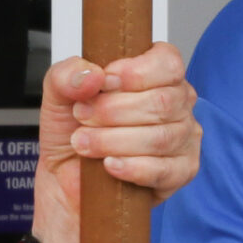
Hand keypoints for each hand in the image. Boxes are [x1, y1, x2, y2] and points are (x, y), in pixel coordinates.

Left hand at [33, 44, 200, 242]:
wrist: (65, 180)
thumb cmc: (72, 134)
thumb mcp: (57, 96)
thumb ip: (66, 75)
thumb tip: (92, 75)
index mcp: (156, 75)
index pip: (167, 62)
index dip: (135, 72)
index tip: (104, 83)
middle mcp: (177, 103)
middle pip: (162, 101)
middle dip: (114, 111)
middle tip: (83, 117)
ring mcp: (184, 138)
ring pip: (161, 137)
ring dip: (114, 140)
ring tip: (85, 143)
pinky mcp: (181, 171)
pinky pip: (164, 169)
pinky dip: (132, 168)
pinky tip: (109, 166)